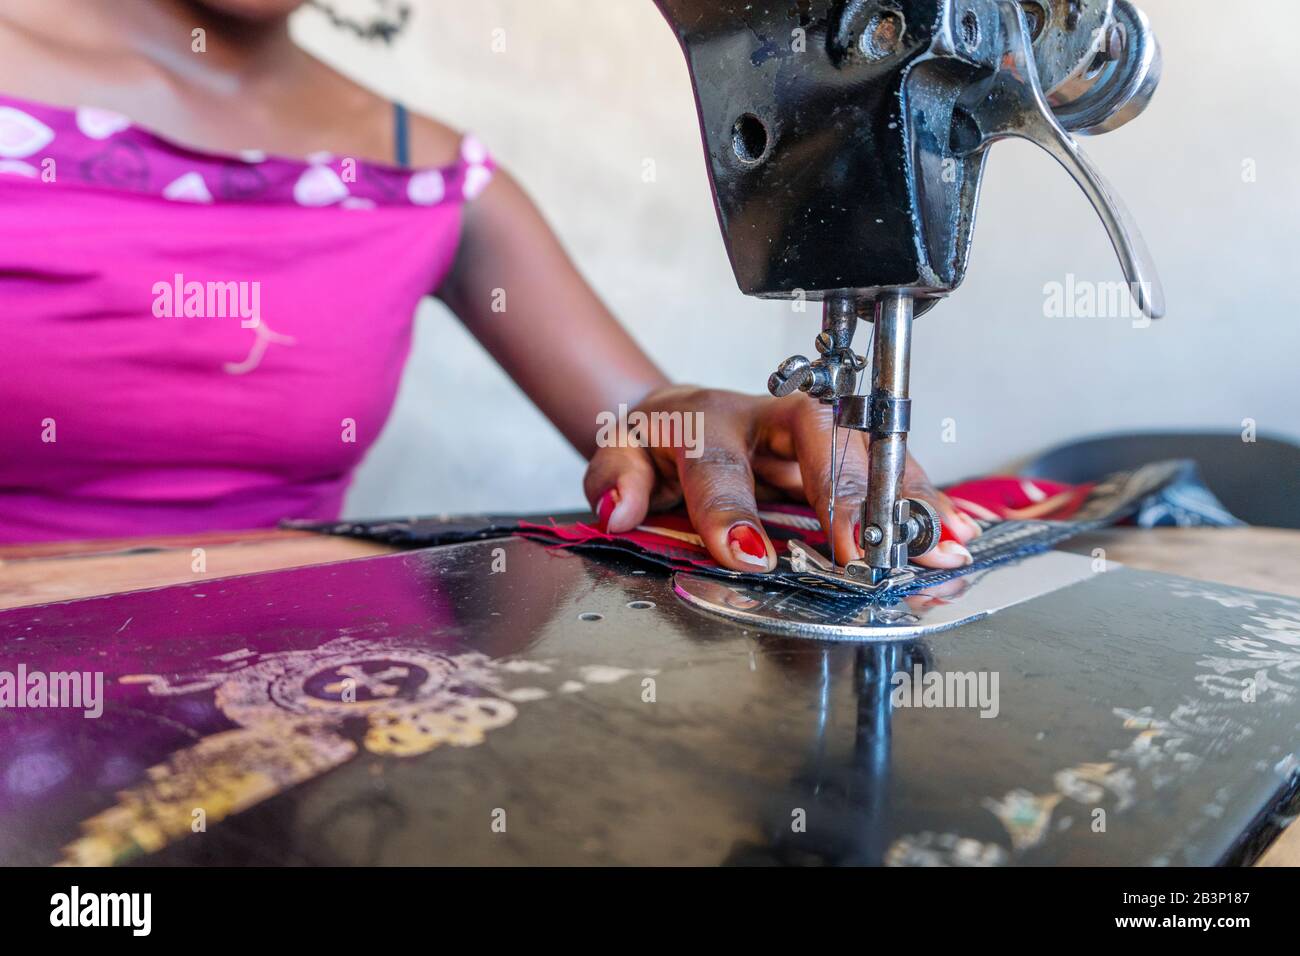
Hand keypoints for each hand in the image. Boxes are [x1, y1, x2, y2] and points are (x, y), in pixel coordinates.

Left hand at [583, 386, 980, 572]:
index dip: (732, 510)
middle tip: (860, 551)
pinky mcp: (839, 451)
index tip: (748, 556)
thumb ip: (616, 478)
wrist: (678, 416)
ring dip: (902, 497)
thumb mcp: (617, 454)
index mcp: (704, 421)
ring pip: (863, 448)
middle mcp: (767, 418)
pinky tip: (952, 530)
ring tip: (934, 544)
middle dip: (843, 493)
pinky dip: (921, 499)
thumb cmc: (654, 442)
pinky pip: (886, 467)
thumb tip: (620, 509)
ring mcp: (810, 432)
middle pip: (816, 439)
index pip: (719, 464)